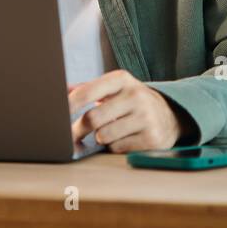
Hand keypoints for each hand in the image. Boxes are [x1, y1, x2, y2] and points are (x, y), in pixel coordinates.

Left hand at [68, 69, 184, 152]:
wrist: (170, 115)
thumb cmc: (132, 102)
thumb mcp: (114, 88)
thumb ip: (88, 88)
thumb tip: (61, 89)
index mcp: (122, 79)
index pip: (87, 92)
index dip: (68, 105)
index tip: (56, 115)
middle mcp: (136, 95)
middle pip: (92, 118)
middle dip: (78, 130)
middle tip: (74, 135)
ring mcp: (146, 117)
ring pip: (104, 136)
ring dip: (100, 139)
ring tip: (108, 133)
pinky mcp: (152, 138)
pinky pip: (118, 148)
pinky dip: (114, 147)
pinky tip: (123, 139)